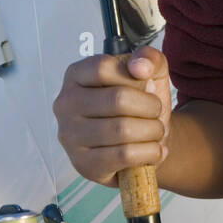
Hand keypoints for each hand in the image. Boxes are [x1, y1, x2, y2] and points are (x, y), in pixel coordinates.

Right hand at [52, 45, 170, 187]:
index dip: (134, 77)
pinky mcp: (84, 164)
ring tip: (156, 130)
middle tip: (156, 112)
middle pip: (117, 99)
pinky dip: (149, 152)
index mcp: (76, 75)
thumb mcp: (151, 73)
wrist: (142, 141)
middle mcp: (66, 104)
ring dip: (152, 130)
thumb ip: (150, 58)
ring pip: (122, 129)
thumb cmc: (139, 104)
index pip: (103, 68)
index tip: (145, 85)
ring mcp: (71, 136)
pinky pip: (124, 155)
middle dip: (150, 106)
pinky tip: (154, 149)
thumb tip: (140, 67)